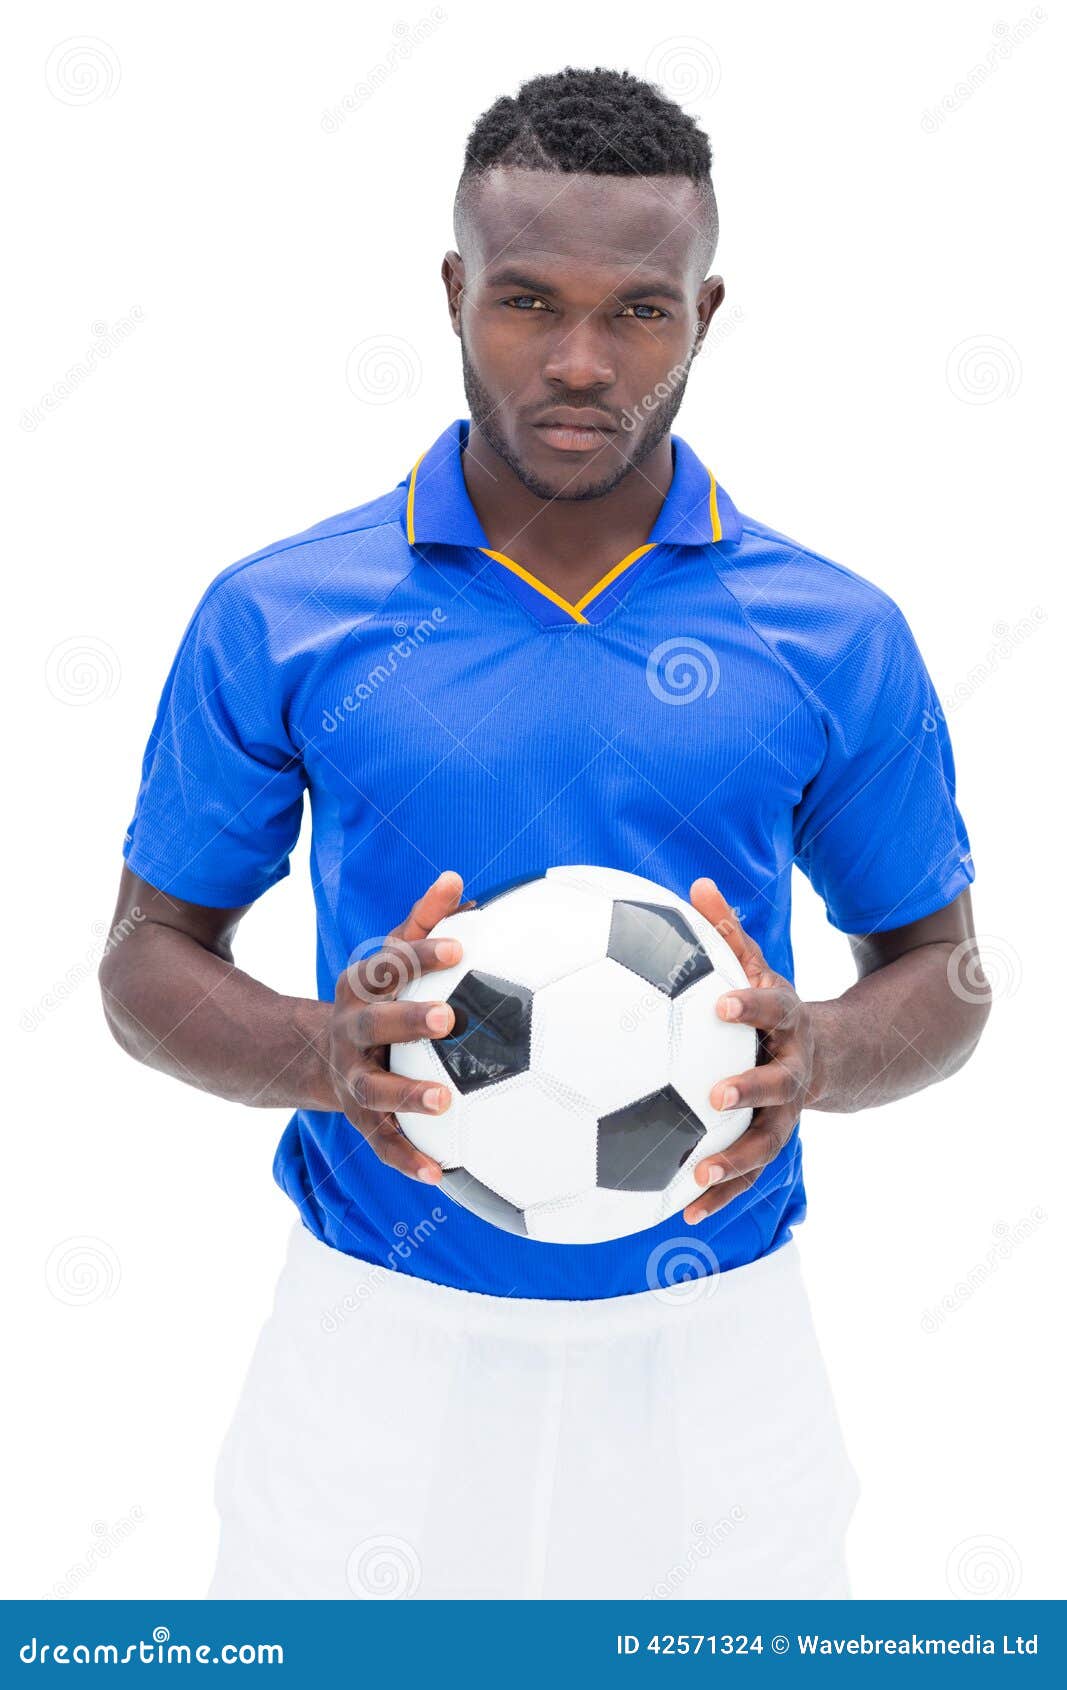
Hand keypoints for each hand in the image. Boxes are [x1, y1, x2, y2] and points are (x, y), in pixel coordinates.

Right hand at [327, 870, 473, 1182]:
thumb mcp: (391, 957)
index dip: (421, 954)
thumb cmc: (380, 997)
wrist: (318, 1055)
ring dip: (408, 1095)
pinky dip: (407, 1158)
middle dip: (406, 1020)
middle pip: (372, 1024)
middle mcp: (350, 1032)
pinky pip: (382, 1142)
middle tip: (448, 1017)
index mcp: (362, 987)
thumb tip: (456, 878)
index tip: (460, 945)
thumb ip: (424, 921)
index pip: (390, 964)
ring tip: (446, 1101)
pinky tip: (441, 1175)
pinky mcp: (361, 1119)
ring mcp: (351, 1078)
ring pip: (373, 1090)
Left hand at [682, 877, 821, 1224]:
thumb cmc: (770, 1007)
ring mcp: (785, 1114)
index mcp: (787, 1023)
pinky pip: (746, 1175)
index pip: (771, 1010)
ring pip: (766, 1143)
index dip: (750, 1005)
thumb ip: (728, 933)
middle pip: (776, 1084)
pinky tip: (682, 1217)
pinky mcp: (770, 1144)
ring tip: (697, 1178)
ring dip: (734, 1162)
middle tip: (716, 1094)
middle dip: (750, 1088)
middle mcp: (791, 1071)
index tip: (722, 1003)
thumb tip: (701, 883)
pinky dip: (720, 1196)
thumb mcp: (757, 966)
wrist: (828, 1056)